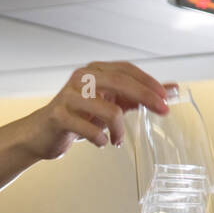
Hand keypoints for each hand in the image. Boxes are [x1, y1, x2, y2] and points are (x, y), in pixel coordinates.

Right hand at [19, 61, 174, 160]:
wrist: (42, 134)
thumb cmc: (78, 117)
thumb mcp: (110, 104)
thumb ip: (137, 97)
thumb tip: (171, 91)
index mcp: (94, 71)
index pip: (126, 70)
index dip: (148, 82)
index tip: (166, 97)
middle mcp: (81, 78)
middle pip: (120, 82)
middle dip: (146, 97)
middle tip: (162, 111)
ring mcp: (69, 96)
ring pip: (109, 110)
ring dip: (119, 130)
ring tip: (117, 140)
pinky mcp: (59, 116)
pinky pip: (90, 129)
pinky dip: (101, 139)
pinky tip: (102, 143)